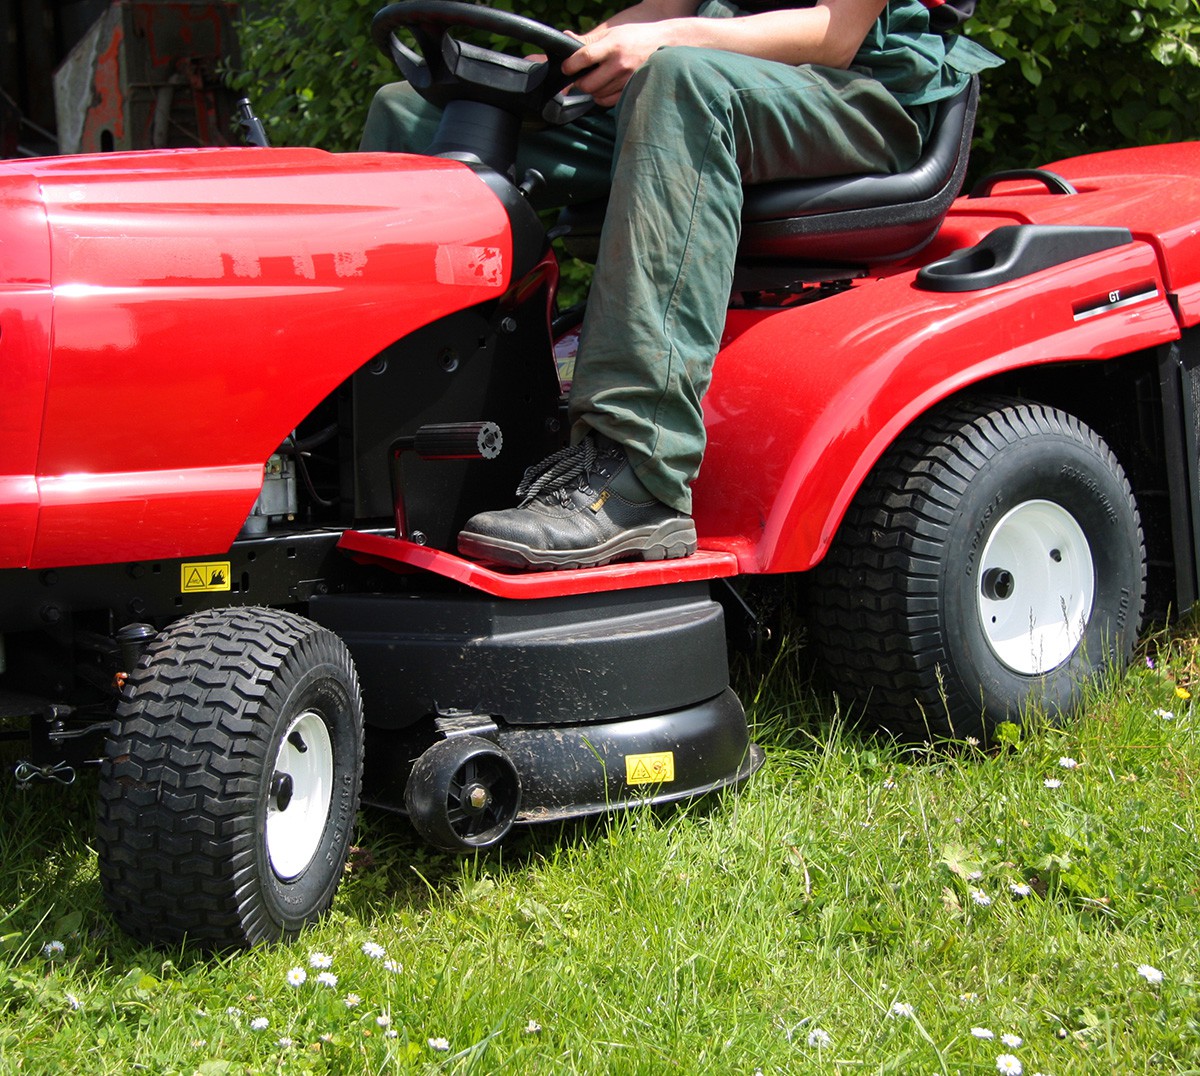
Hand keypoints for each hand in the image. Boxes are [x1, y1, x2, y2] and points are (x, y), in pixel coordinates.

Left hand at [561, 23, 676, 106]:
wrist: (664, 44)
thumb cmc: (635, 37)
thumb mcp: (612, 33)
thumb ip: (589, 39)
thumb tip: (566, 39)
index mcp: (613, 46)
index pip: (585, 57)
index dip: (571, 65)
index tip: (566, 67)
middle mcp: (619, 64)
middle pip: (588, 83)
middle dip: (579, 81)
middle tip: (580, 76)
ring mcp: (626, 80)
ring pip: (596, 94)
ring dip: (591, 89)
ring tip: (595, 79)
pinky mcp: (631, 90)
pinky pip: (607, 101)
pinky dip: (600, 97)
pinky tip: (603, 88)